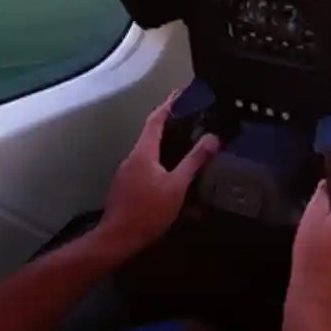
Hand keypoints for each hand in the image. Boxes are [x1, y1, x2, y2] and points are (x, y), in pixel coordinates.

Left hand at [96, 89, 218, 256]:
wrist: (118, 238)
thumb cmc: (148, 211)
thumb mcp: (177, 186)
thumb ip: (194, 161)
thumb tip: (212, 138)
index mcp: (143, 152)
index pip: (156, 119)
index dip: (169, 103)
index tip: (181, 92)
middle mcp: (132, 158)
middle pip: (152, 134)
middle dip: (169, 124)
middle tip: (188, 117)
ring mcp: (126, 174)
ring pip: (149, 153)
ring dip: (166, 147)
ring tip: (185, 147)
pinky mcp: (126, 188)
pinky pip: (145, 169)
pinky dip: (160, 167)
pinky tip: (172, 179)